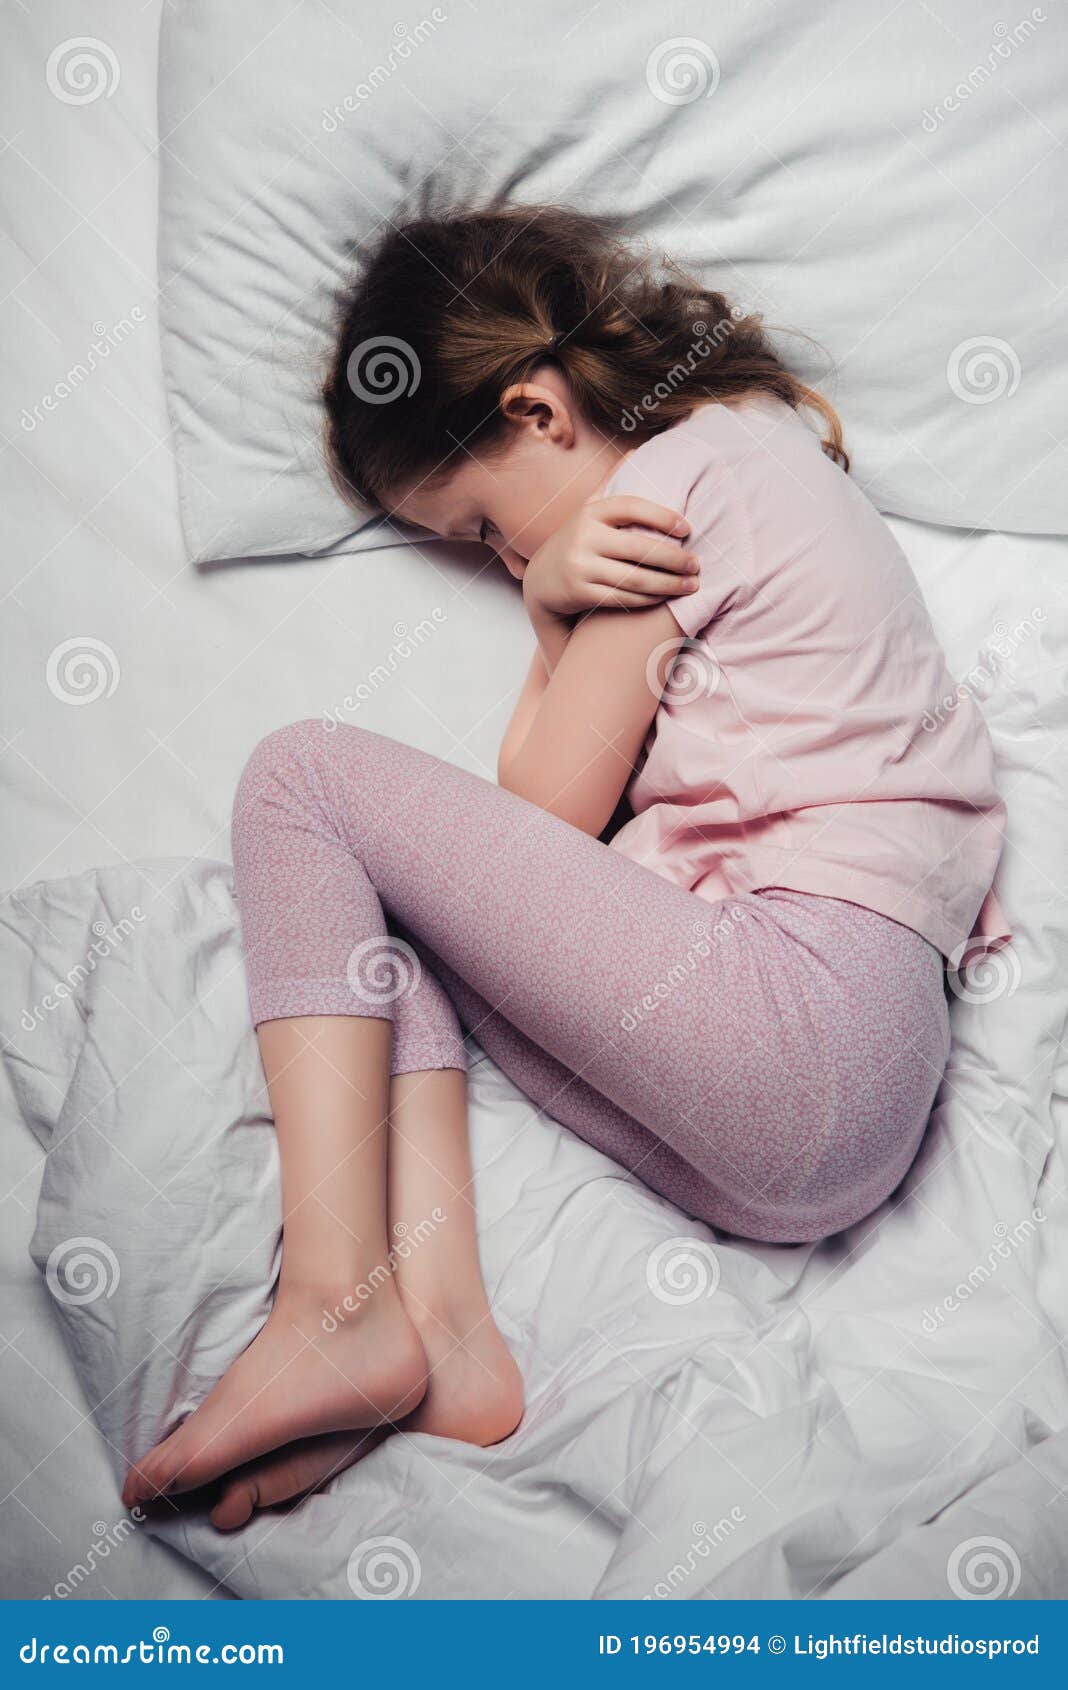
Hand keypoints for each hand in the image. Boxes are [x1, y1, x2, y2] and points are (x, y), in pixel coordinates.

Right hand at [521, 496, 698, 619]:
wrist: (541, 580)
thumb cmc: (578, 540)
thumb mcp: (589, 509)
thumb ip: (613, 483)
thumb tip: (638, 450)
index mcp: (590, 512)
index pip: (631, 507)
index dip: (662, 515)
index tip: (687, 528)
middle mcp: (584, 537)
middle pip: (639, 548)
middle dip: (674, 558)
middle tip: (696, 564)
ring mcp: (581, 566)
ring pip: (634, 578)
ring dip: (668, 584)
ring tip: (691, 584)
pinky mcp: (581, 593)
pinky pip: (623, 598)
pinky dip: (649, 599)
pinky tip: (666, 597)